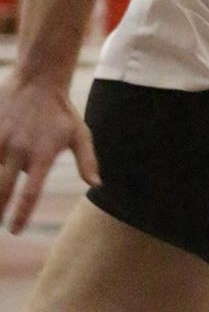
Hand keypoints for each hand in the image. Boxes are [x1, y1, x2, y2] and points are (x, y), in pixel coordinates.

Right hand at [0, 74, 99, 233]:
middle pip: (2, 189)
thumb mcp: (80, 135)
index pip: (30, 193)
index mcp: (42, 155)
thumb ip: (87, 161)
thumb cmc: (62, 112)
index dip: (21, 215)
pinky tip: (1, 165)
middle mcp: (19, 150)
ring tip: (4, 192)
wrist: (38, 80)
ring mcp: (1, 139)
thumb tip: (96, 185)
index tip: (15, 230)